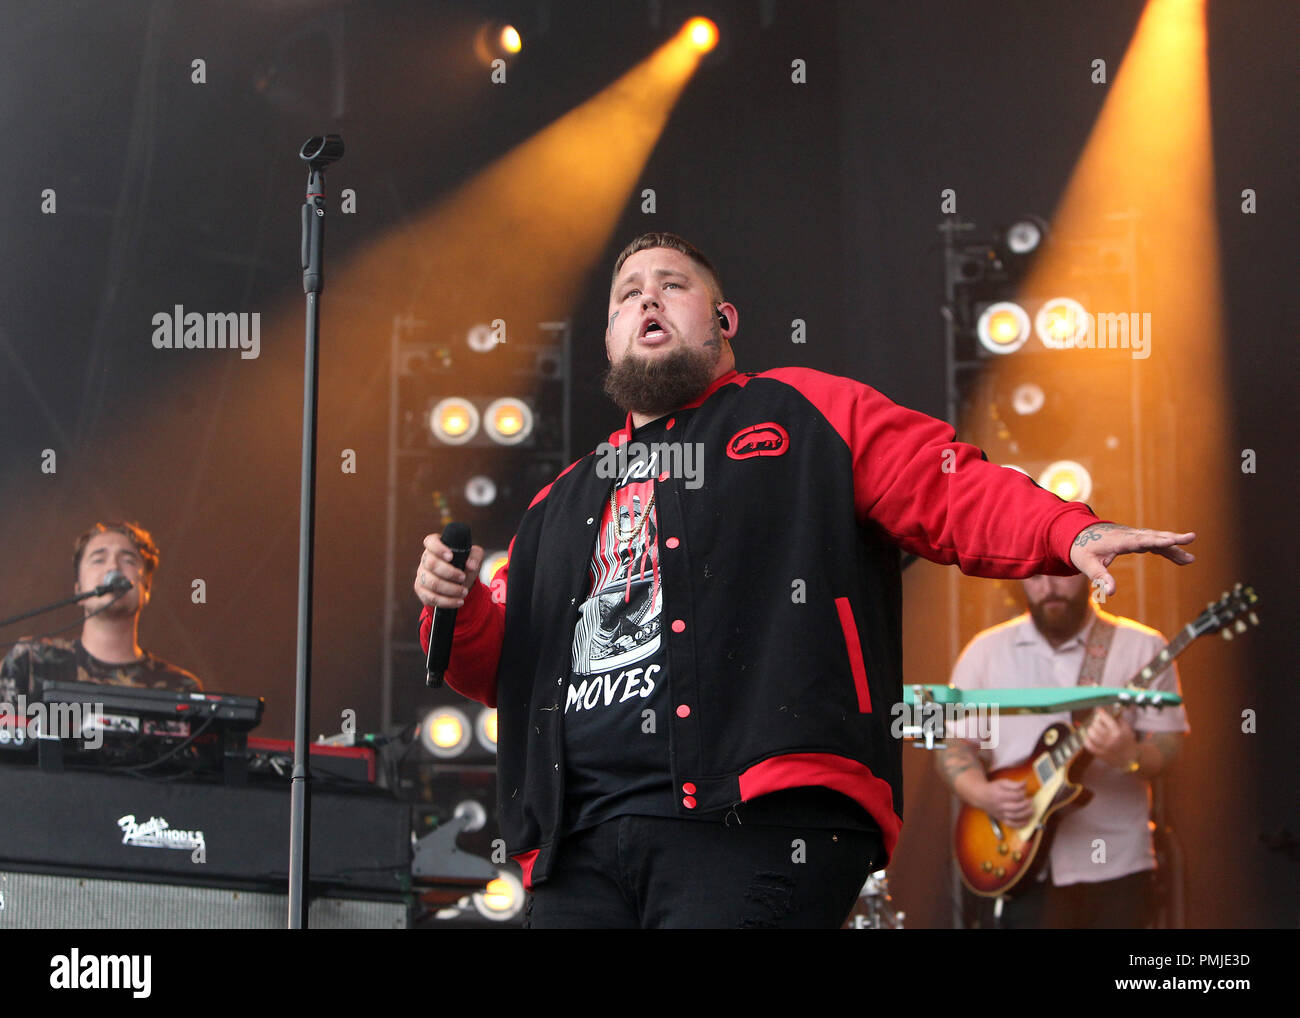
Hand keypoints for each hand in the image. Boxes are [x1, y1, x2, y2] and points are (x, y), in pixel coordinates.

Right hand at [414, 534, 484, 609]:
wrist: (460, 583)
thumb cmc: (464, 565)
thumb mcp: (473, 557)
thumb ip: (475, 556)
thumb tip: (470, 565)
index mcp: (436, 547)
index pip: (430, 542)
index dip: (438, 548)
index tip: (451, 556)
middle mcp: (426, 559)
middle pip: (431, 564)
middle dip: (450, 572)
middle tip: (463, 577)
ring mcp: (421, 575)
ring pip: (432, 583)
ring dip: (450, 589)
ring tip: (464, 592)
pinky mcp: (421, 590)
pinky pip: (431, 597)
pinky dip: (447, 601)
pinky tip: (458, 601)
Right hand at [978, 778, 1034, 826]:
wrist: (980, 796)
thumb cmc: (993, 788)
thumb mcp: (1002, 783)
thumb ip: (1014, 784)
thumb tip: (1025, 783)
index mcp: (1001, 795)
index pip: (1015, 796)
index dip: (1023, 794)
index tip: (1025, 792)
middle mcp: (1000, 805)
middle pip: (1016, 807)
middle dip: (1026, 804)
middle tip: (1031, 801)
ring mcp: (1001, 813)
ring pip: (1015, 816)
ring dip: (1025, 814)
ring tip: (1032, 810)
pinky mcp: (1001, 819)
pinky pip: (1011, 824)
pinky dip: (1020, 825)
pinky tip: (1027, 822)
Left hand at [1070, 523, 1194, 596]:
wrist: (1078, 534)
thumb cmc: (1082, 550)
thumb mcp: (1087, 565)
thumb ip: (1100, 578)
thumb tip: (1110, 593)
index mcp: (1119, 540)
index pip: (1140, 540)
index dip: (1156, 540)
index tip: (1172, 540)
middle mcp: (1129, 535)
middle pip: (1154, 536)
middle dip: (1173, 539)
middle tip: (1192, 538)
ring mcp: (1133, 536)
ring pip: (1157, 539)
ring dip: (1173, 546)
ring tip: (1190, 559)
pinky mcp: (1135, 539)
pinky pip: (1154, 543)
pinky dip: (1166, 548)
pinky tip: (1179, 557)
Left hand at [1082, 710, 1138, 771]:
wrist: (1130, 759)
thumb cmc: (1128, 741)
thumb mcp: (1127, 729)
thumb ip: (1119, 719)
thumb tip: (1109, 710)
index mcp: (1118, 732)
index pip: (1106, 719)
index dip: (1100, 713)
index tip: (1099, 709)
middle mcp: (1111, 740)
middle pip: (1097, 725)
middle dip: (1096, 721)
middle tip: (1097, 720)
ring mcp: (1105, 747)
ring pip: (1091, 734)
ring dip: (1090, 729)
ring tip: (1092, 728)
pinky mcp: (1100, 754)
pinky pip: (1089, 745)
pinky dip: (1087, 739)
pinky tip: (1088, 736)